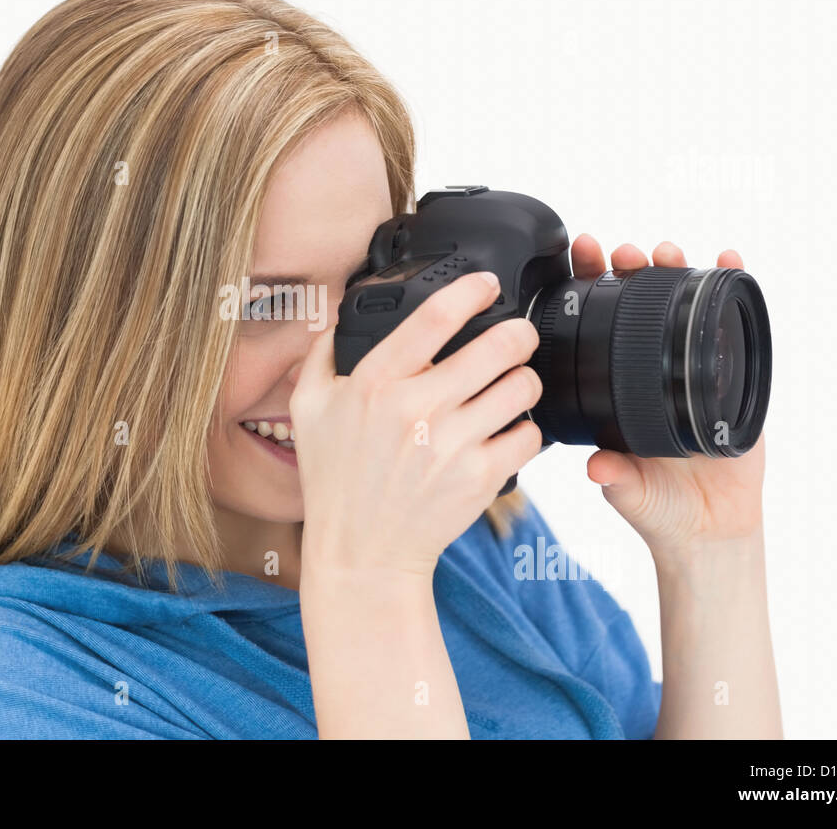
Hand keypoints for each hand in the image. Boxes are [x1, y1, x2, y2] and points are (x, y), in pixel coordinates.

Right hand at [290, 272, 543, 578]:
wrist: (361, 552)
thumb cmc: (334, 479)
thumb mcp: (307, 409)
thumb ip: (322, 353)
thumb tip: (340, 313)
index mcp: (373, 383)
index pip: (435, 317)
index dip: (471, 290)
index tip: (486, 285)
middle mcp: (414, 409)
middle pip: (500, 345)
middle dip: (518, 334)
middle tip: (517, 337)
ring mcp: (451, 445)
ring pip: (523, 387)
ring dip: (524, 380)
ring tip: (512, 385)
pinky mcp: (480, 478)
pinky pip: (529, 435)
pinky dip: (524, 429)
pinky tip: (506, 431)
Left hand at [571, 235, 765, 562]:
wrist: (708, 529)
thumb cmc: (657, 507)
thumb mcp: (629, 491)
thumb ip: (617, 478)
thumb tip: (596, 465)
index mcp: (613, 388)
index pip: (594, 327)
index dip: (588, 292)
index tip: (580, 259)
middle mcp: (648, 371)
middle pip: (637, 306)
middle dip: (629, 270)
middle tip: (623, 251)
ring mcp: (690, 369)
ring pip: (680, 307)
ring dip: (675, 271)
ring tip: (668, 251)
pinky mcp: (731, 376)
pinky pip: (730, 325)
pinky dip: (730, 289)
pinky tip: (730, 261)